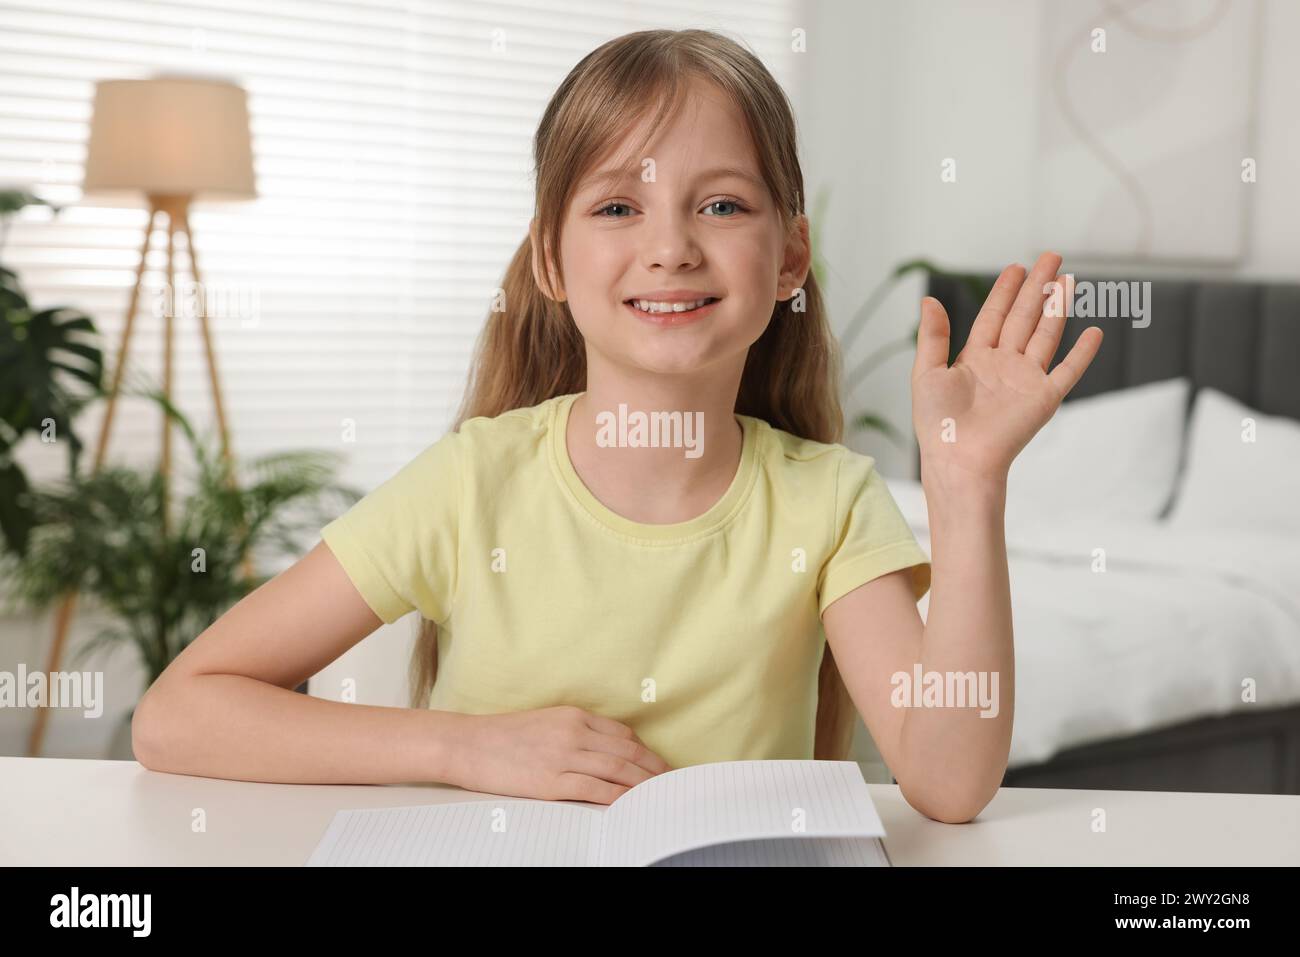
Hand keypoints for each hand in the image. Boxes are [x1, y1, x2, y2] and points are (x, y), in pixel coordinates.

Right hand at [452, 705, 671, 804]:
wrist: (466, 744)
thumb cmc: (502, 736)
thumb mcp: (545, 723)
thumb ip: (574, 732)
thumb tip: (604, 751)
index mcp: (574, 715)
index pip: (623, 734)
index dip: (645, 752)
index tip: (659, 765)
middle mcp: (574, 732)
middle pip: (628, 752)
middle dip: (654, 769)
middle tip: (672, 783)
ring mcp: (564, 756)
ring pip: (618, 771)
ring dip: (644, 785)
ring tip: (659, 797)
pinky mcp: (552, 781)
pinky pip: (596, 790)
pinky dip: (619, 798)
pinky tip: (631, 805)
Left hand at [911, 251, 1102, 487]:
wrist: (958, 458)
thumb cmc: (937, 424)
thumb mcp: (927, 373)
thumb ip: (932, 336)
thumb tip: (928, 300)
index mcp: (975, 359)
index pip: (994, 317)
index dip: (1005, 292)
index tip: (1016, 267)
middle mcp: (1003, 366)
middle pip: (1024, 317)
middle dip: (1037, 287)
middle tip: (1051, 257)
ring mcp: (1025, 381)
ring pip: (1046, 334)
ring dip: (1058, 307)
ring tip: (1069, 279)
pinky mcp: (1044, 399)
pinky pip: (1068, 371)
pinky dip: (1082, 354)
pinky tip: (1094, 332)